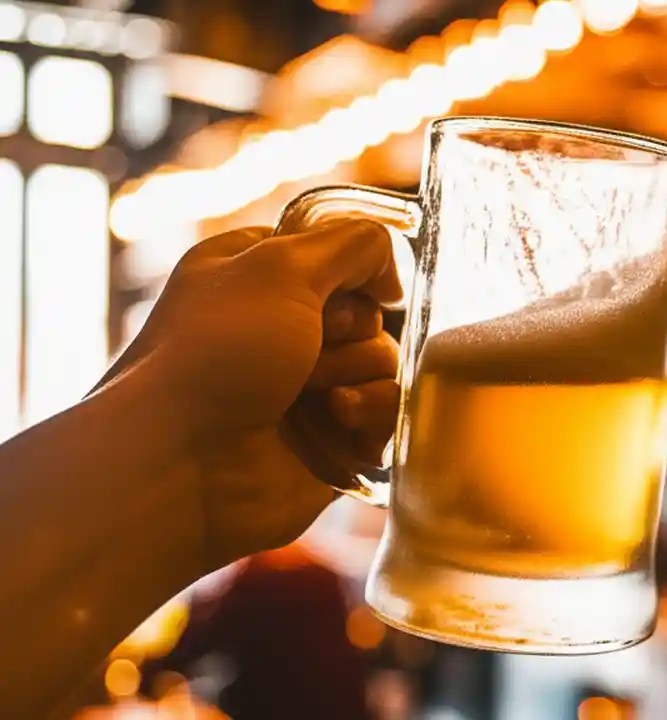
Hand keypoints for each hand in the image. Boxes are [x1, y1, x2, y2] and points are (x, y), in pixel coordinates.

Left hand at [100, 221, 401, 570]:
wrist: (181, 463)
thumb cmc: (214, 354)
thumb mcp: (279, 266)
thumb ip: (352, 244)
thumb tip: (392, 277)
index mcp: (254, 275)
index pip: (336, 255)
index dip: (348, 269)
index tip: (336, 286)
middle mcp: (280, 331)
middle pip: (368, 311)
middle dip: (352, 329)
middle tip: (310, 347)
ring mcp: (307, 389)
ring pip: (384, 362)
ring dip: (359, 373)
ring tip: (316, 397)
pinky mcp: (332, 441)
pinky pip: (387, 415)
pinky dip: (371, 415)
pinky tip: (336, 423)